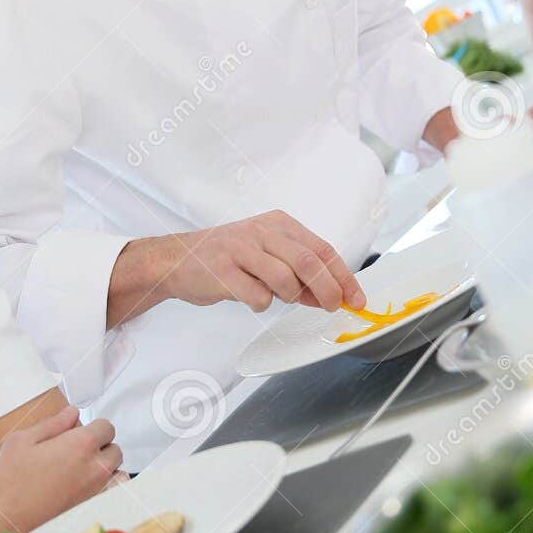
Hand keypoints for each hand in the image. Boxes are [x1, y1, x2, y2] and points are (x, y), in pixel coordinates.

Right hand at [0, 405, 121, 532]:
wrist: (4, 522)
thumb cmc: (8, 481)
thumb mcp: (22, 441)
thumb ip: (52, 423)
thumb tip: (72, 413)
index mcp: (81, 445)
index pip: (106, 426)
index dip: (91, 426)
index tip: (76, 433)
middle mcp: (95, 467)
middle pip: (114, 448)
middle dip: (99, 445)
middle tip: (74, 451)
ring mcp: (97, 490)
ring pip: (117, 470)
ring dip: (105, 466)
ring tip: (80, 469)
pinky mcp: (92, 508)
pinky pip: (113, 492)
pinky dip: (107, 486)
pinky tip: (87, 486)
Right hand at [166, 211, 366, 313]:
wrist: (176, 259)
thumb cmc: (227, 259)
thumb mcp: (267, 257)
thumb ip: (298, 275)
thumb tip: (331, 296)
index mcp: (278, 224)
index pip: (322, 249)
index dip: (344, 276)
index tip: (355, 299)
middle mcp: (261, 231)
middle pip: (309, 262)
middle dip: (328, 290)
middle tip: (333, 308)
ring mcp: (240, 249)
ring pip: (285, 280)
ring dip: (289, 297)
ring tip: (275, 295)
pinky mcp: (222, 270)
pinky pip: (257, 296)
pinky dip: (261, 303)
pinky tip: (248, 295)